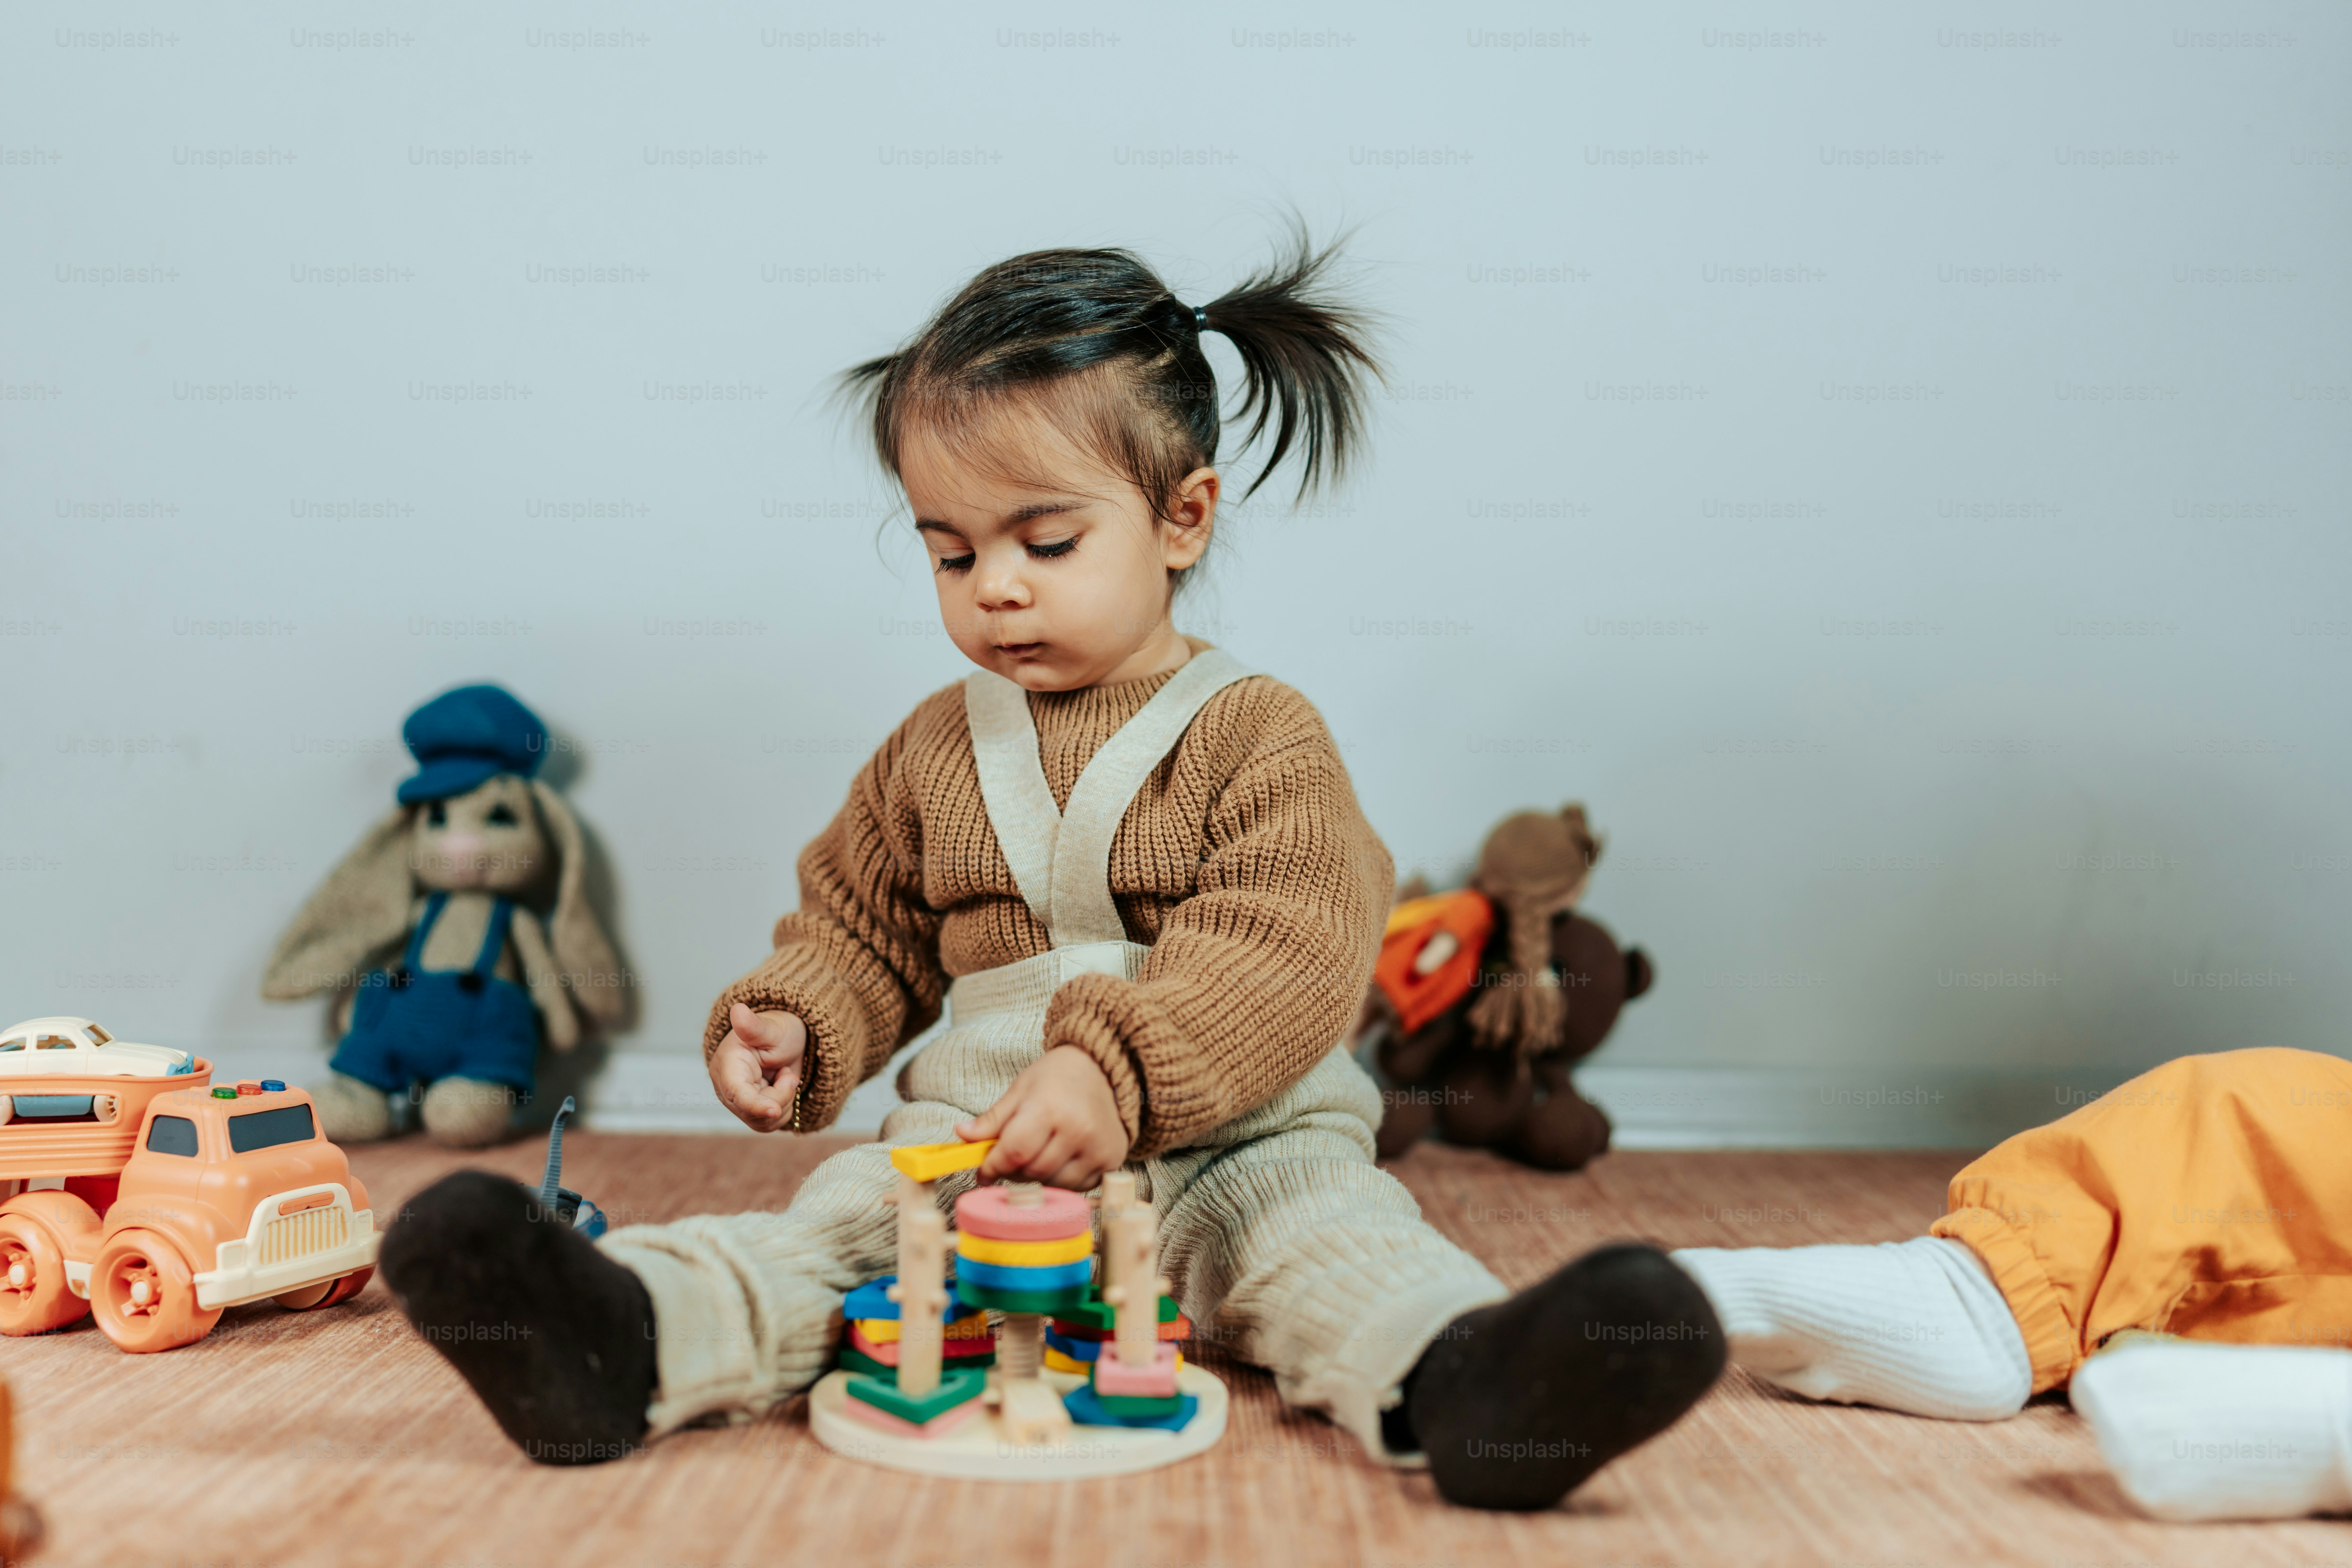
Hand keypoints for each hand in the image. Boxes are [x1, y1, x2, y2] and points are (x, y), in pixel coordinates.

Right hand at [709, 1003, 805, 1132]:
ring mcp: (735, 1101)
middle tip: (788, 1073)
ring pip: (762, 1121)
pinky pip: (767, 1123)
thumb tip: (737, 1009)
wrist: (785, 1042)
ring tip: (783, 1076)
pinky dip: (782, 1109)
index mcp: (727, 1064)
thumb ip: (754, 1026)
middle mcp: (725, 1086)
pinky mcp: (747, 1111)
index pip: (736, 1092)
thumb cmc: (777, 1031)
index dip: (755, 1104)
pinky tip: (780, 1088)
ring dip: (783, 1102)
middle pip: (752, 1110)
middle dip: (779, 1096)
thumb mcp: (771, 1027)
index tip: (775, 1109)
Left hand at [958, 1046, 1129, 1190]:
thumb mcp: (1020, 1090)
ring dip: (1037, 1176)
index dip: (993, 1166)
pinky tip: (1060, 1158)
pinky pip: (1077, 1185)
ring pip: (1054, 1183)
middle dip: (1013, 1170)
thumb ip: (992, 1118)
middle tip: (1010, 1159)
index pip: (1014, 1152)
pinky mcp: (1112, 1159)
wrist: (1104, 1069)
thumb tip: (962, 1135)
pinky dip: (1062, 1179)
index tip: (984, 1171)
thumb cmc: (1057, 1077)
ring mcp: (1098, 1147)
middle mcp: (1078, 1130)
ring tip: (1037, 1154)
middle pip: (1032, 1171)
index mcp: (1050, 1108)